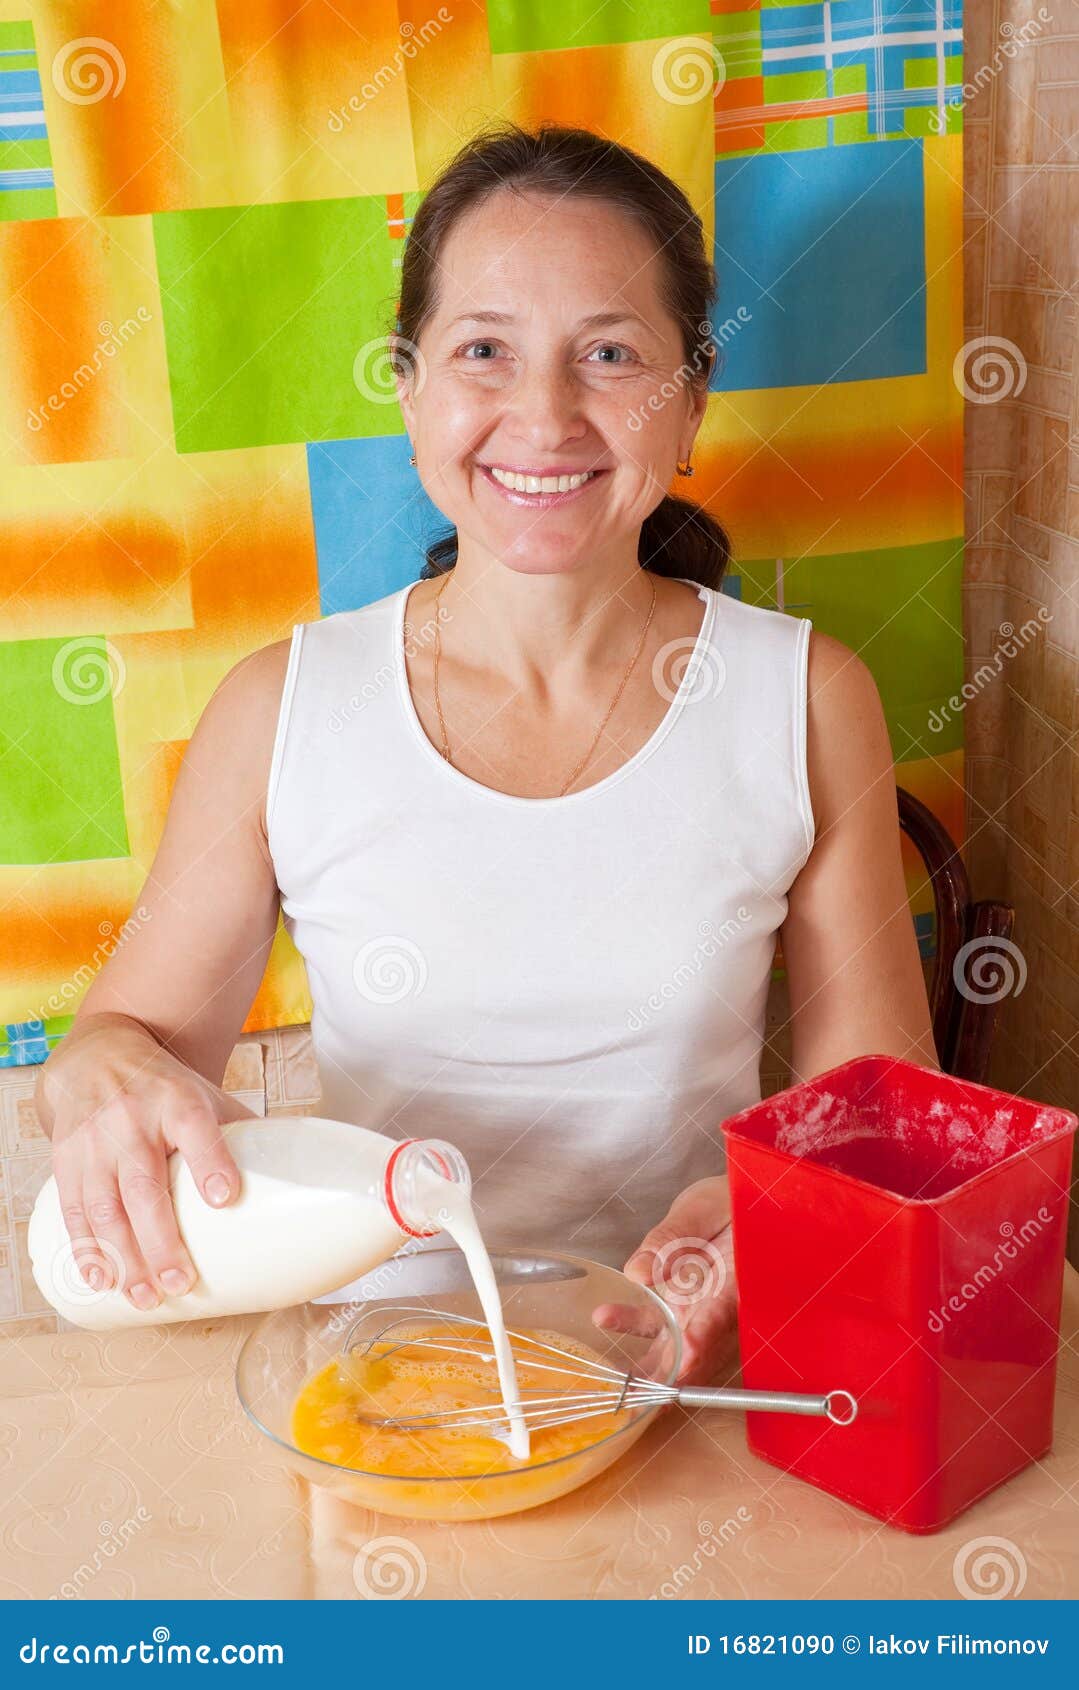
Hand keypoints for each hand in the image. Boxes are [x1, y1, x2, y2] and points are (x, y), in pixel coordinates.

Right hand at [40, 1022, 249, 1311]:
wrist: (99, 1056)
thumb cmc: (167, 1089)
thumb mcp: (204, 1096)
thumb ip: (239, 1135)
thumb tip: (294, 1183)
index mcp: (177, 1101)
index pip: (196, 1129)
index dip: (209, 1162)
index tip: (224, 1198)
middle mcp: (132, 1119)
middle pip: (145, 1185)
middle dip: (161, 1240)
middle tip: (181, 1283)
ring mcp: (95, 1140)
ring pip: (105, 1206)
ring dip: (124, 1258)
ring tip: (146, 1296)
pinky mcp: (65, 1157)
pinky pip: (73, 1208)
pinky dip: (86, 1248)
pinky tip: (101, 1279)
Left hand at [593, 1176, 738, 1386]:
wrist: (741, 1202)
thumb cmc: (731, 1203)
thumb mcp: (702, 1208)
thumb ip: (672, 1237)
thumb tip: (638, 1271)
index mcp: (736, 1280)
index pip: (721, 1317)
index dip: (704, 1340)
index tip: (687, 1353)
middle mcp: (719, 1304)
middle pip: (698, 1351)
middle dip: (670, 1379)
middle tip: (638, 1397)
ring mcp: (699, 1308)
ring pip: (674, 1346)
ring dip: (646, 1366)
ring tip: (614, 1376)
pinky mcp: (682, 1304)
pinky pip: (656, 1322)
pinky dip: (631, 1325)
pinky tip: (604, 1317)